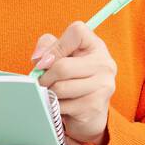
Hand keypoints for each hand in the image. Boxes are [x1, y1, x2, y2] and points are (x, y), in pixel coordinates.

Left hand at [31, 21, 116, 144]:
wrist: (89, 114)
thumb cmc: (71, 79)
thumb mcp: (60, 56)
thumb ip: (47, 47)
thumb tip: (39, 59)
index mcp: (96, 46)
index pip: (77, 31)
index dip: (56, 46)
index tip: (46, 60)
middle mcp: (105, 64)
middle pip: (62, 66)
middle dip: (45, 77)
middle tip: (41, 82)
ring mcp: (103, 86)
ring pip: (60, 88)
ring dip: (49, 93)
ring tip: (52, 93)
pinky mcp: (94, 106)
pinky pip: (62, 105)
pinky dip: (55, 106)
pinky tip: (61, 105)